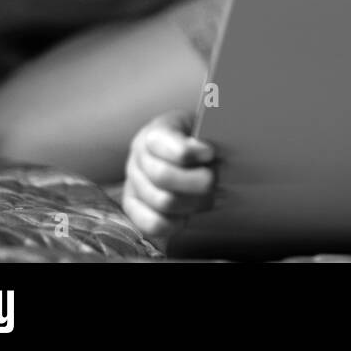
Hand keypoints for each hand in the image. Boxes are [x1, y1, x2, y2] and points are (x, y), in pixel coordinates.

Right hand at [121, 109, 216, 248]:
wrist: (188, 152)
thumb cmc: (201, 139)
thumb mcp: (205, 126)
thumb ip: (210, 134)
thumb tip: (216, 154)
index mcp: (154, 133)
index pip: (161, 143)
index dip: (188, 152)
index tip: (211, 153)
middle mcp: (139, 158)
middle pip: (163, 176)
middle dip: (197, 181)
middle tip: (216, 180)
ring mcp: (134, 184)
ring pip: (162, 201)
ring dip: (193, 202)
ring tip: (211, 197)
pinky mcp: (134, 208)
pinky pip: (150, 224)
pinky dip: (175, 223)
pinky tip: (190, 216)